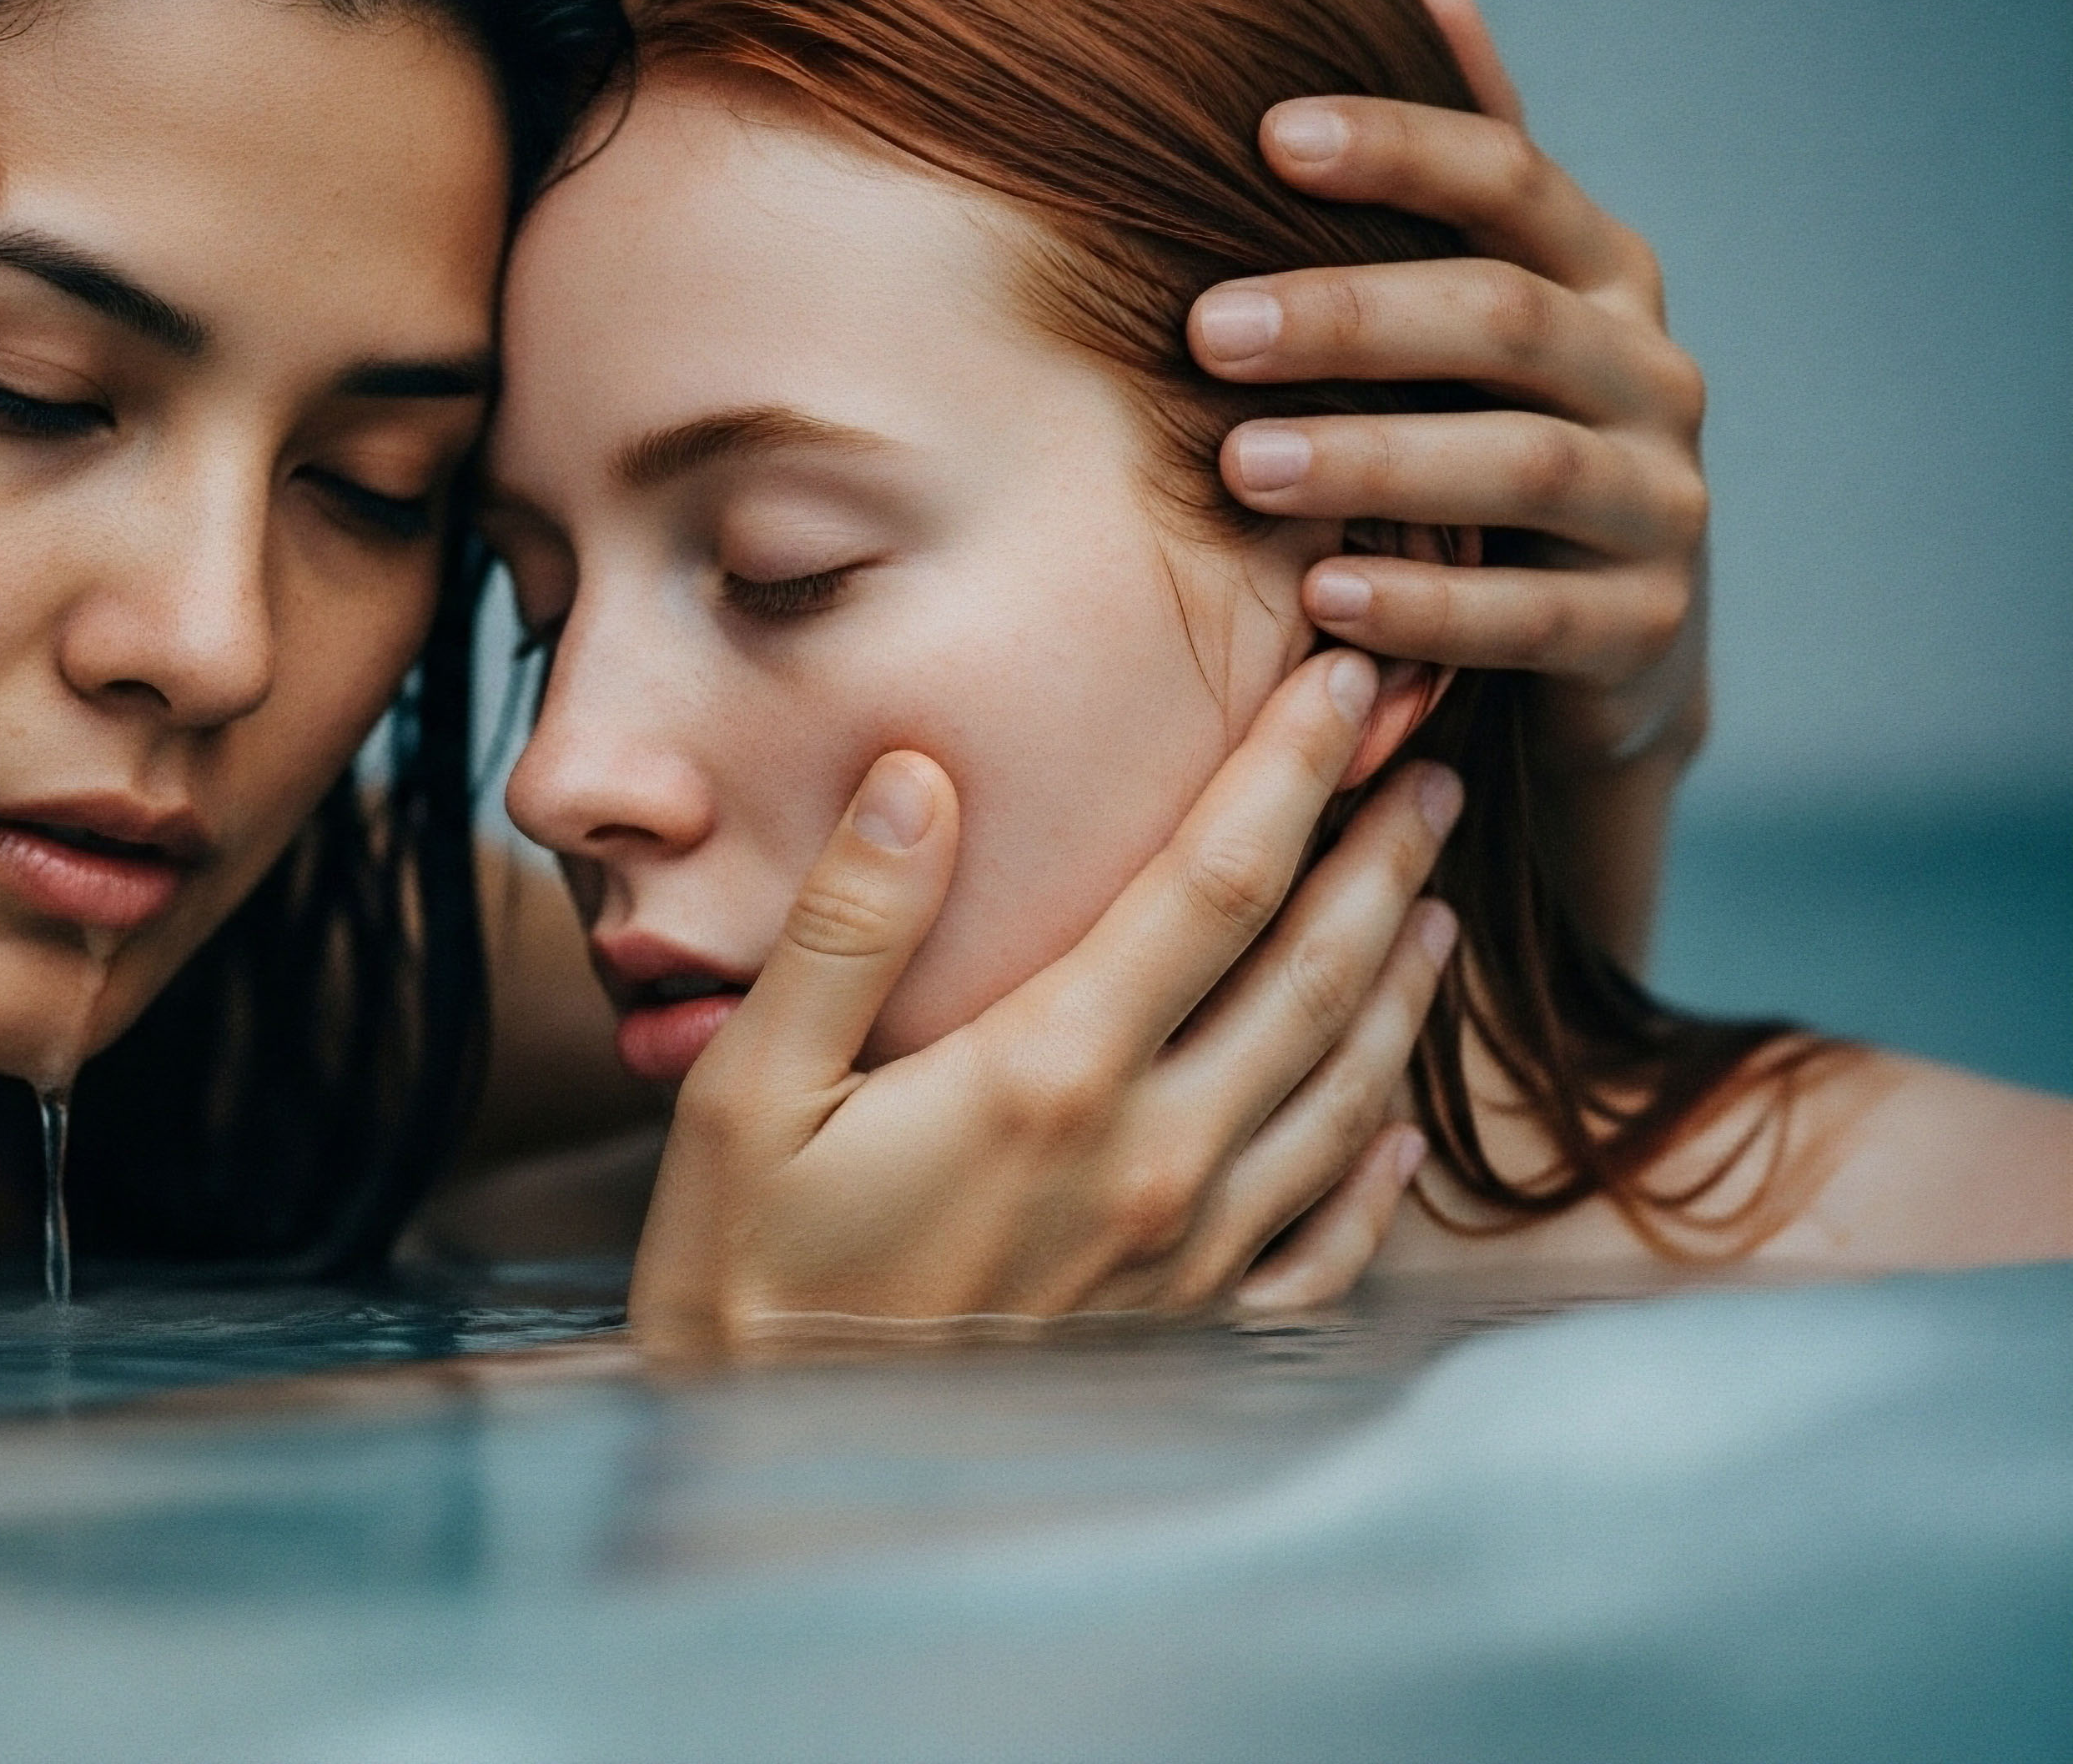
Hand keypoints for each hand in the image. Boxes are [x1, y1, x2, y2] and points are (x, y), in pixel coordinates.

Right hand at [630, 652, 1460, 1340]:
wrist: (781, 1493)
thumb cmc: (743, 1276)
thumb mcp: (749, 1088)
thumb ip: (850, 928)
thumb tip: (921, 775)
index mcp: (1050, 1076)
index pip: (1213, 883)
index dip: (1287, 770)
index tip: (1342, 682)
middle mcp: (1152, 1160)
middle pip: (1312, 974)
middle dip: (1376, 855)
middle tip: (1431, 769)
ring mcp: (1187, 1259)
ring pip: (1341, 1092)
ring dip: (1397, 985)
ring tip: (1431, 904)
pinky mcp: (1191, 1340)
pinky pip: (1325, 1243)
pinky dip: (1376, 1170)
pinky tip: (1396, 1126)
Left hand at [1189, 0, 1707, 780]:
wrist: (1604, 643)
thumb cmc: (1502, 437)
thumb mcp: (1491, 306)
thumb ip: (1467, 174)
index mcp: (1601, 276)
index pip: (1511, 178)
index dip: (1401, 148)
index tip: (1270, 135)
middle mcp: (1649, 373)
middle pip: (1503, 319)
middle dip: (1351, 318)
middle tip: (1206, 328)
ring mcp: (1660, 503)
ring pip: (1522, 466)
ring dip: (1374, 460)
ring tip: (1239, 464)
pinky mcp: (1645, 625)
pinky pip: (1533, 615)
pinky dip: (1427, 602)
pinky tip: (1322, 593)